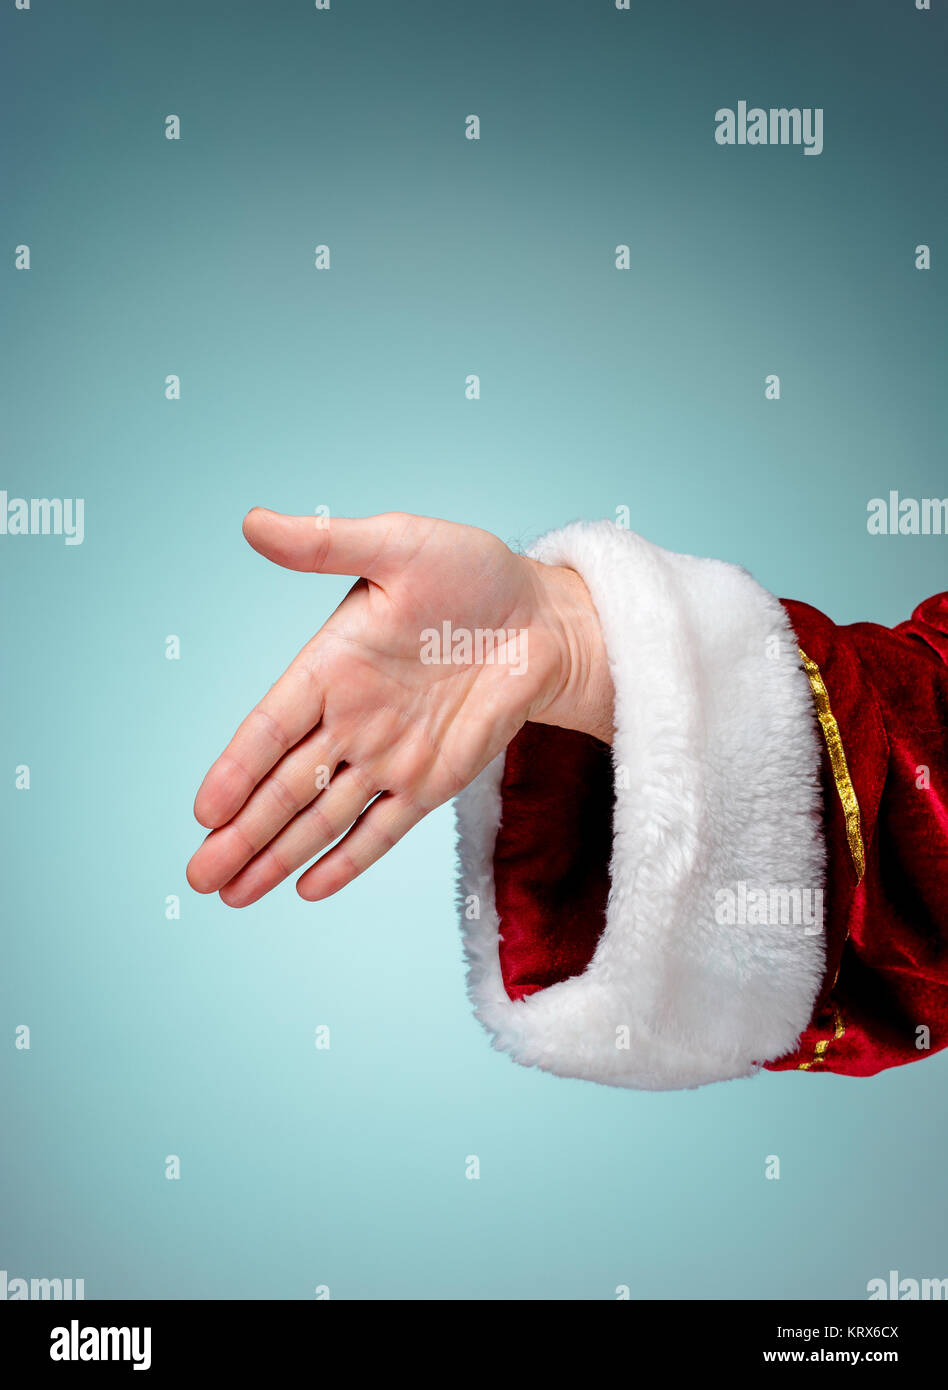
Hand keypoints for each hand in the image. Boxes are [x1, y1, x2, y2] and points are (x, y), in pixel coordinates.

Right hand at [186, 509, 612, 905]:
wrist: (545, 617)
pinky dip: (348, 859)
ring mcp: (390, 755)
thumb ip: (326, 544)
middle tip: (198, 877)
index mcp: (332, 665)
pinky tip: (307, 889)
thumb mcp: (399, 545)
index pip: (270, 727)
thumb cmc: (473, 572)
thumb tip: (252, 523)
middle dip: (240, 834)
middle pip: (285, 787)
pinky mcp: (433, 781)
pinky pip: (383, 828)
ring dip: (278, 855)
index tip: (204, 812)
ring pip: (323, 817)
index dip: (237, 770)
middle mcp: (352, 718)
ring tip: (231, 893)